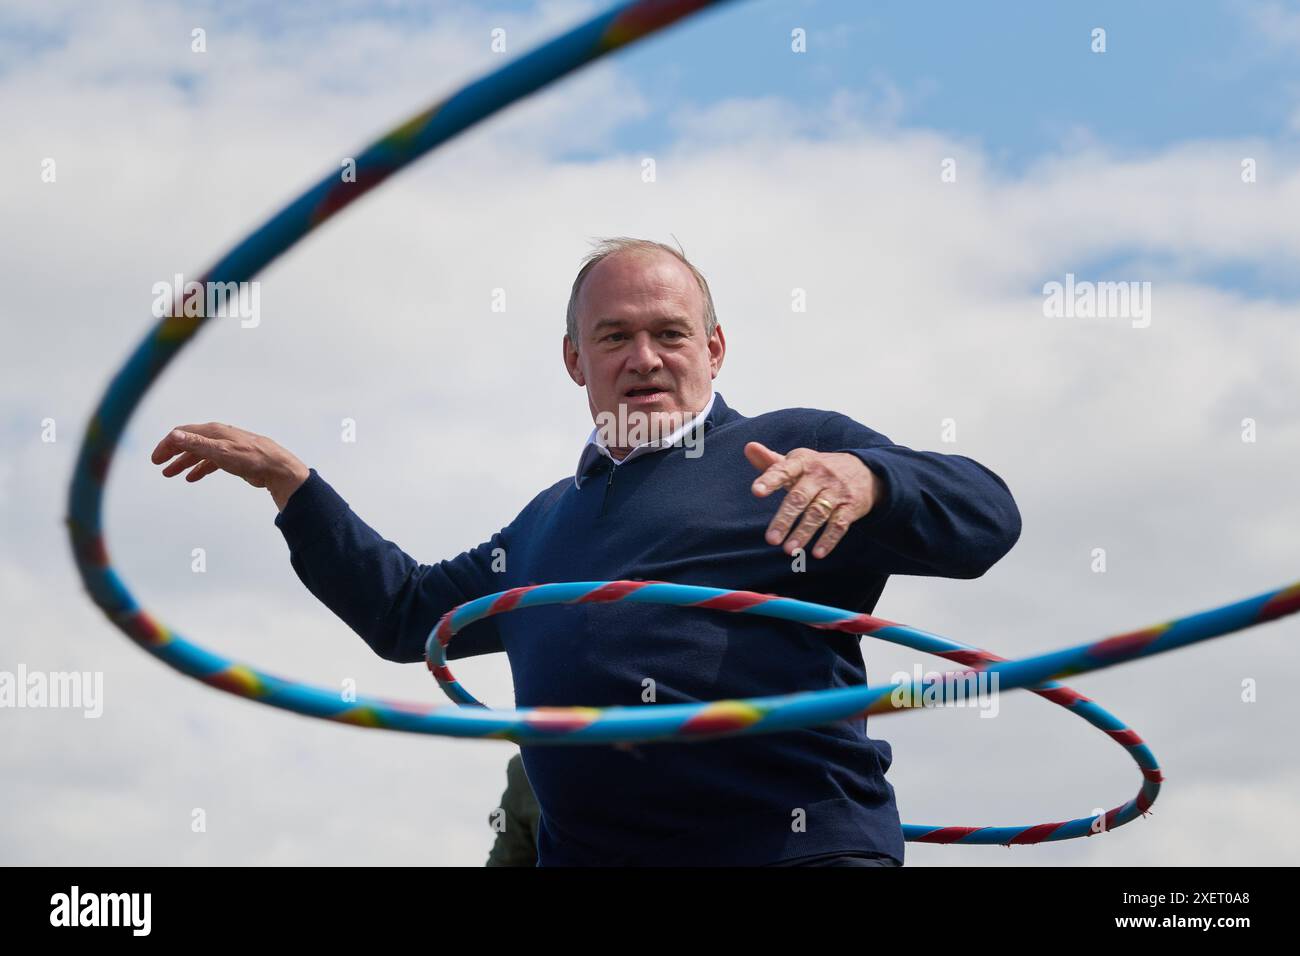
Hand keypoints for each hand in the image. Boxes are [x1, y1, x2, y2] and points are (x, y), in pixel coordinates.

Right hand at [150, 422, 309, 510]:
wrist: (277, 468)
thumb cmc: (251, 458)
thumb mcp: (220, 452)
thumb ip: (196, 444)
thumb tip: (174, 435)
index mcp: (213, 431)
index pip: (182, 434)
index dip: (166, 445)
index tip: (155, 459)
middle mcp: (218, 436)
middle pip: (189, 442)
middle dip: (172, 452)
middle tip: (159, 465)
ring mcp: (226, 446)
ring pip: (199, 453)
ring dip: (183, 462)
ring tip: (170, 474)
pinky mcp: (233, 458)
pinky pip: (211, 462)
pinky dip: (199, 468)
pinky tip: (192, 477)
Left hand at [746, 441, 879, 558]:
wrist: (865, 470)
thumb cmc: (819, 469)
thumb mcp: (799, 462)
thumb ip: (772, 462)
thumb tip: (748, 448)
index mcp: (803, 463)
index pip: (784, 470)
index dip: (770, 480)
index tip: (756, 491)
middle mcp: (820, 476)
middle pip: (799, 498)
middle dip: (785, 519)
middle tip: (771, 540)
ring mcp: (836, 492)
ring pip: (818, 513)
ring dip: (803, 533)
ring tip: (788, 550)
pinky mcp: (851, 507)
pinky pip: (839, 524)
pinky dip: (829, 540)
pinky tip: (816, 553)